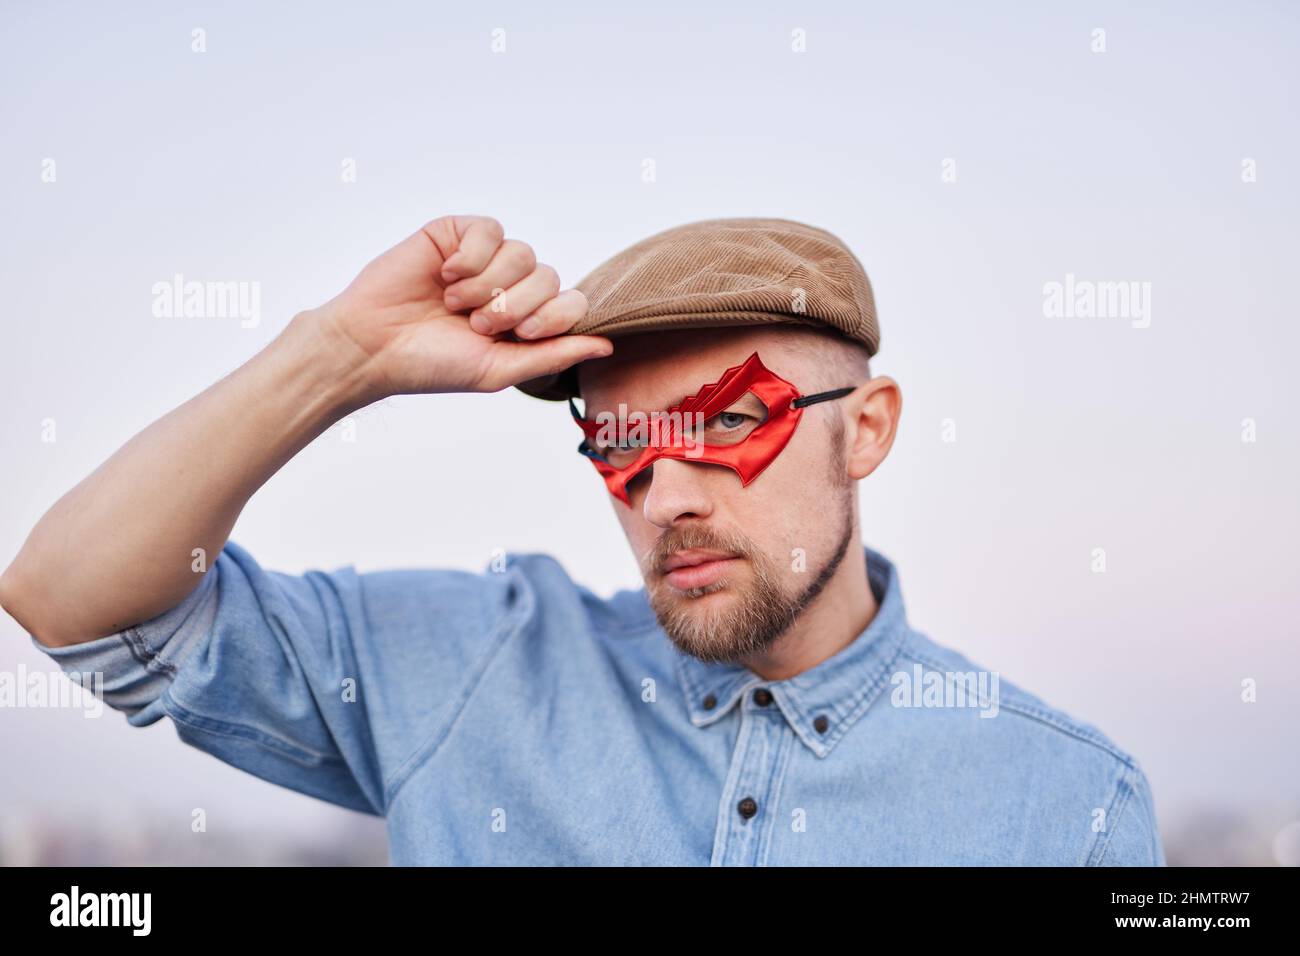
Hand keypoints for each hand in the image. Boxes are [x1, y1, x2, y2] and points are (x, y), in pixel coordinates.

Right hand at [304, 215, 612, 399]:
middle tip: (477, 324)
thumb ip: (555, 354)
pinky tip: (446, 275)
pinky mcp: (457, 234)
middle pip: (550, 276)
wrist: (374, 346)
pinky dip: (472, 256)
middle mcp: (510, 287)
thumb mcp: (501, 369)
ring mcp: (485, 259)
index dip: (555, 316)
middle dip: (516, 305)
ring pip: (524, 253)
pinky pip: (491, 230)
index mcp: (525, 320)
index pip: (572, 303)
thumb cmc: (433, 364)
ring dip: (489, 284)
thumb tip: (608, 346)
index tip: (521, 335)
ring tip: (455, 303)